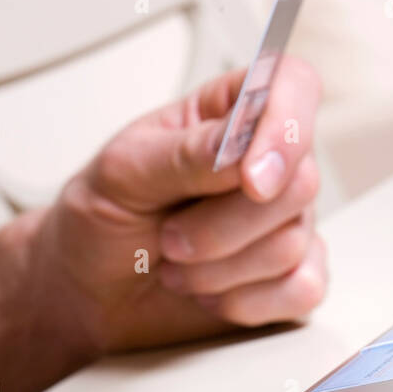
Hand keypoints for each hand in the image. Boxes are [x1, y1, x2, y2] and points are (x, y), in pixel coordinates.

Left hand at [30, 56, 326, 353]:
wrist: (89, 295)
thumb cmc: (103, 222)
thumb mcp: (122, 174)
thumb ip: (182, 154)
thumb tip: (238, 149)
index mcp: (229, 116)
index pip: (293, 88)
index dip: (285, 127)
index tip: (248, 176)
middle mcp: (266, 165)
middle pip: (299, 181)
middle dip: (224, 225)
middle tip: (169, 238)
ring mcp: (283, 224)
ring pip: (292, 244)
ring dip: (220, 270)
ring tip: (176, 269)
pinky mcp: (289, 280)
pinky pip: (303, 290)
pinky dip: (247, 302)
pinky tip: (209, 297)